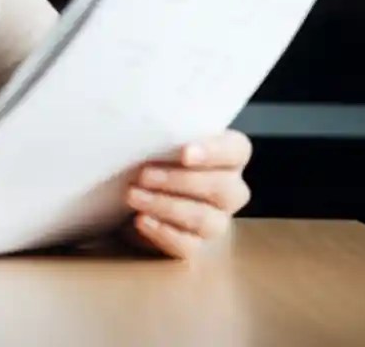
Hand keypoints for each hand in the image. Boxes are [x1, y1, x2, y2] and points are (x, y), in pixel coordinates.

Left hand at [121, 130, 252, 258]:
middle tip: (144, 174)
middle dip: (181, 181)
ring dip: (167, 207)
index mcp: (227, 156)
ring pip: (207, 220)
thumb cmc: (148, 156)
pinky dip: (163, 233)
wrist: (128, 191)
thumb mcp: (154, 138)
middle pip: (225, 188)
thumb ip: (160, 131)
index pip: (236, 150)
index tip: (184, 152)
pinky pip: (188, 246)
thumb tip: (140, 119)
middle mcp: (229, 189)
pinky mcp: (194, 244)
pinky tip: (141, 220)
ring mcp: (215, 220)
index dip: (214, 152)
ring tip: (133, 196)